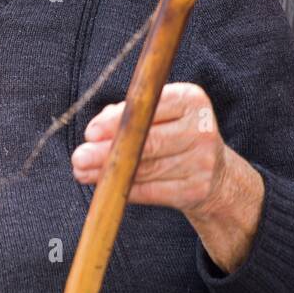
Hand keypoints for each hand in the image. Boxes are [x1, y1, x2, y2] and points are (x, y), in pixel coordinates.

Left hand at [71, 82, 264, 271]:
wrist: (215, 173)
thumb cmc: (172, 134)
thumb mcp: (158, 114)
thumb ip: (126, 115)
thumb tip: (95, 133)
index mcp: (191, 100)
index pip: (150, 108)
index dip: (117, 122)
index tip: (90, 133)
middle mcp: (201, 129)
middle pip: (148, 142)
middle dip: (107, 152)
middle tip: (78, 157)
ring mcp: (202, 162)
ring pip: (146, 169)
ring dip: (109, 173)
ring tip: (81, 172)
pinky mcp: (196, 190)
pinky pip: (152, 192)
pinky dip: (124, 189)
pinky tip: (104, 187)